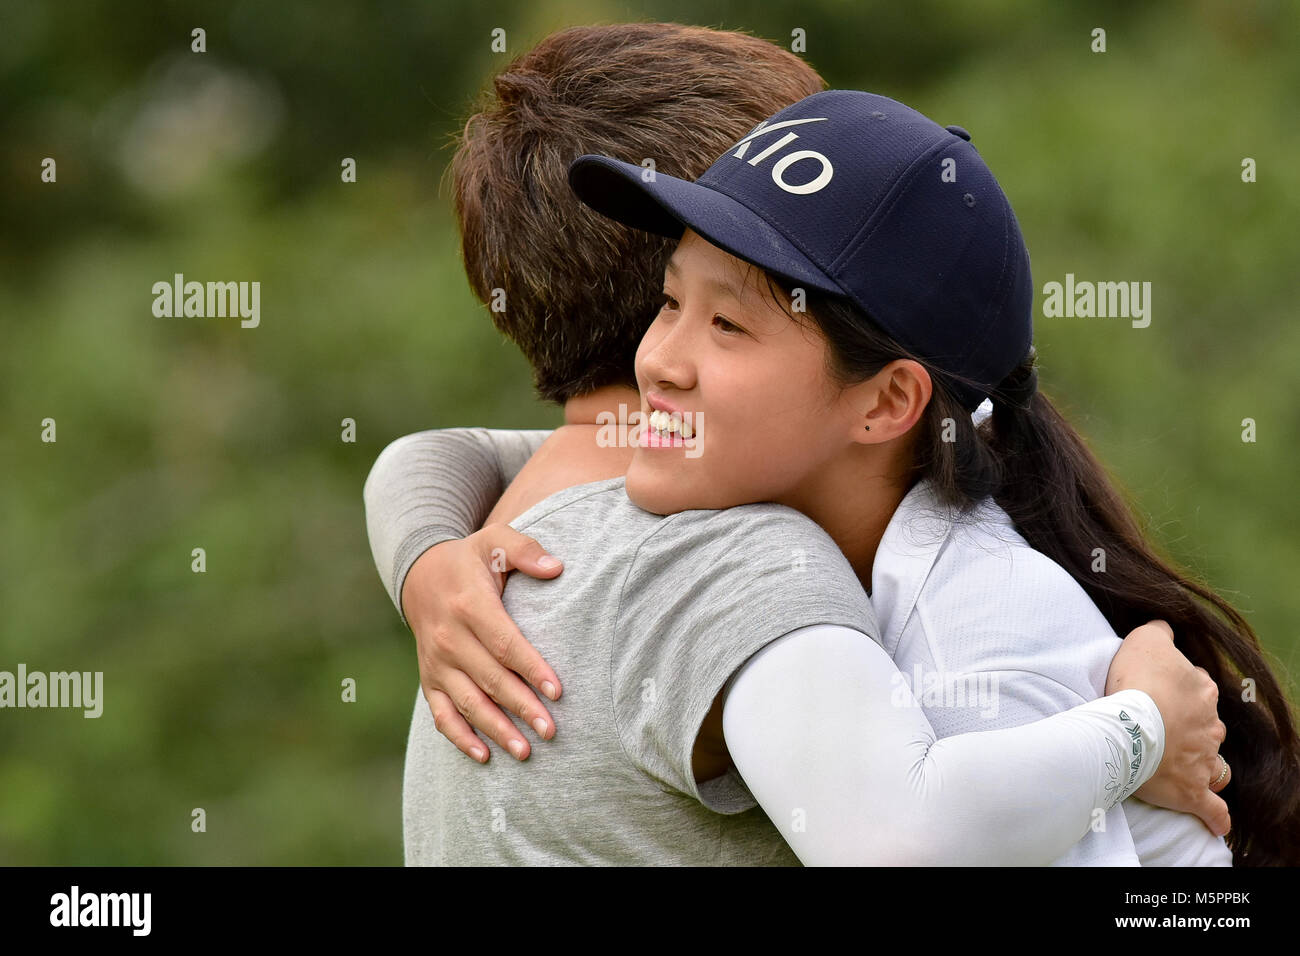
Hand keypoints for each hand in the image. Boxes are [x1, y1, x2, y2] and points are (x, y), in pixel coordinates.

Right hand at [401, 523, 563, 762]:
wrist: (420, 574)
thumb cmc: (470, 560)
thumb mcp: (494, 541)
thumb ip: (525, 550)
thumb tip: (555, 567)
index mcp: (469, 605)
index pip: (504, 643)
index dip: (530, 668)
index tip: (557, 691)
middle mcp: (449, 638)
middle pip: (490, 679)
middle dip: (522, 707)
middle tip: (551, 731)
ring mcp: (436, 662)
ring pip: (468, 702)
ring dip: (496, 730)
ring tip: (525, 752)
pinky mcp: (429, 679)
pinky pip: (442, 714)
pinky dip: (460, 737)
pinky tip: (483, 756)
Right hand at [1105, 620, 1230, 836]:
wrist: (1129, 725)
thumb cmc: (1135, 681)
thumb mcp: (1144, 639)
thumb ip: (1159, 632)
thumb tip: (1165, 629)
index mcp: (1202, 691)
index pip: (1198, 687)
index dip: (1177, 689)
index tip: (1156, 693)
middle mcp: (1211, 725)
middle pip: (1207, 726)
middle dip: (1191, 728)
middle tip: (1160, 729)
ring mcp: (1205, 760)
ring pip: (1213, 763)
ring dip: (1202, 765)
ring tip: (1181, 768)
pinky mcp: (1193, 791)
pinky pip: (1213, 809)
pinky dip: (1215, 817)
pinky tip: (1215, 823)